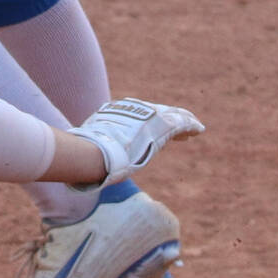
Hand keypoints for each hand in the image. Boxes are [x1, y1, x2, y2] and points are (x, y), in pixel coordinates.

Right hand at [69, 98, 202, 186]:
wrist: (99, 149)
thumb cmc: (89, 151)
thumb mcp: (87, 145)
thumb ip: (88, 150)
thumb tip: (77, 166)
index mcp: (118, 112)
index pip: (138, 116)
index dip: (149, 121)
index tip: (153, 130)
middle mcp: (135, 110)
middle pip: (158, 112)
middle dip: (169, 119)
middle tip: (179, 128)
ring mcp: (150, 115)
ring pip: (172, 116)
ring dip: (183, 122)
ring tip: (194, 127)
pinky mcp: (163, 124)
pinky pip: (182, 123)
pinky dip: (191, 126)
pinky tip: (199, 130)